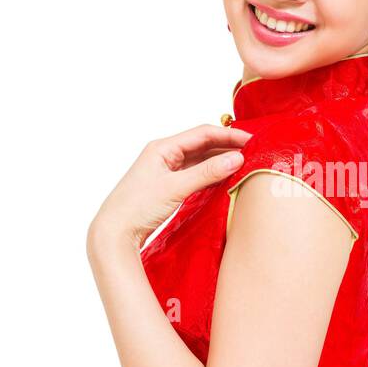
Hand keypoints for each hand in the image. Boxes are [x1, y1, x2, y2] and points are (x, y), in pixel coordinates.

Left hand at [87, 124, 252, 252]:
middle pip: (202, 144)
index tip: (252, 141)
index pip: (203, 133)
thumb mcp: (175, 188)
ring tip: (243, 164)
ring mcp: (165, 171)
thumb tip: (236, 158)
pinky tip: (224, 179)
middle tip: (253, 152)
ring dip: (220, 161)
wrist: (114, 233)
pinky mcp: (167, 186)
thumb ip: (206, 173)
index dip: (229, 135)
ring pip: (199, 160)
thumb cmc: (137, 207)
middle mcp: (164, 155)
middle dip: (227, 146)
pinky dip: (211, 175)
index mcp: (162, 147)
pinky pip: (194, 174)